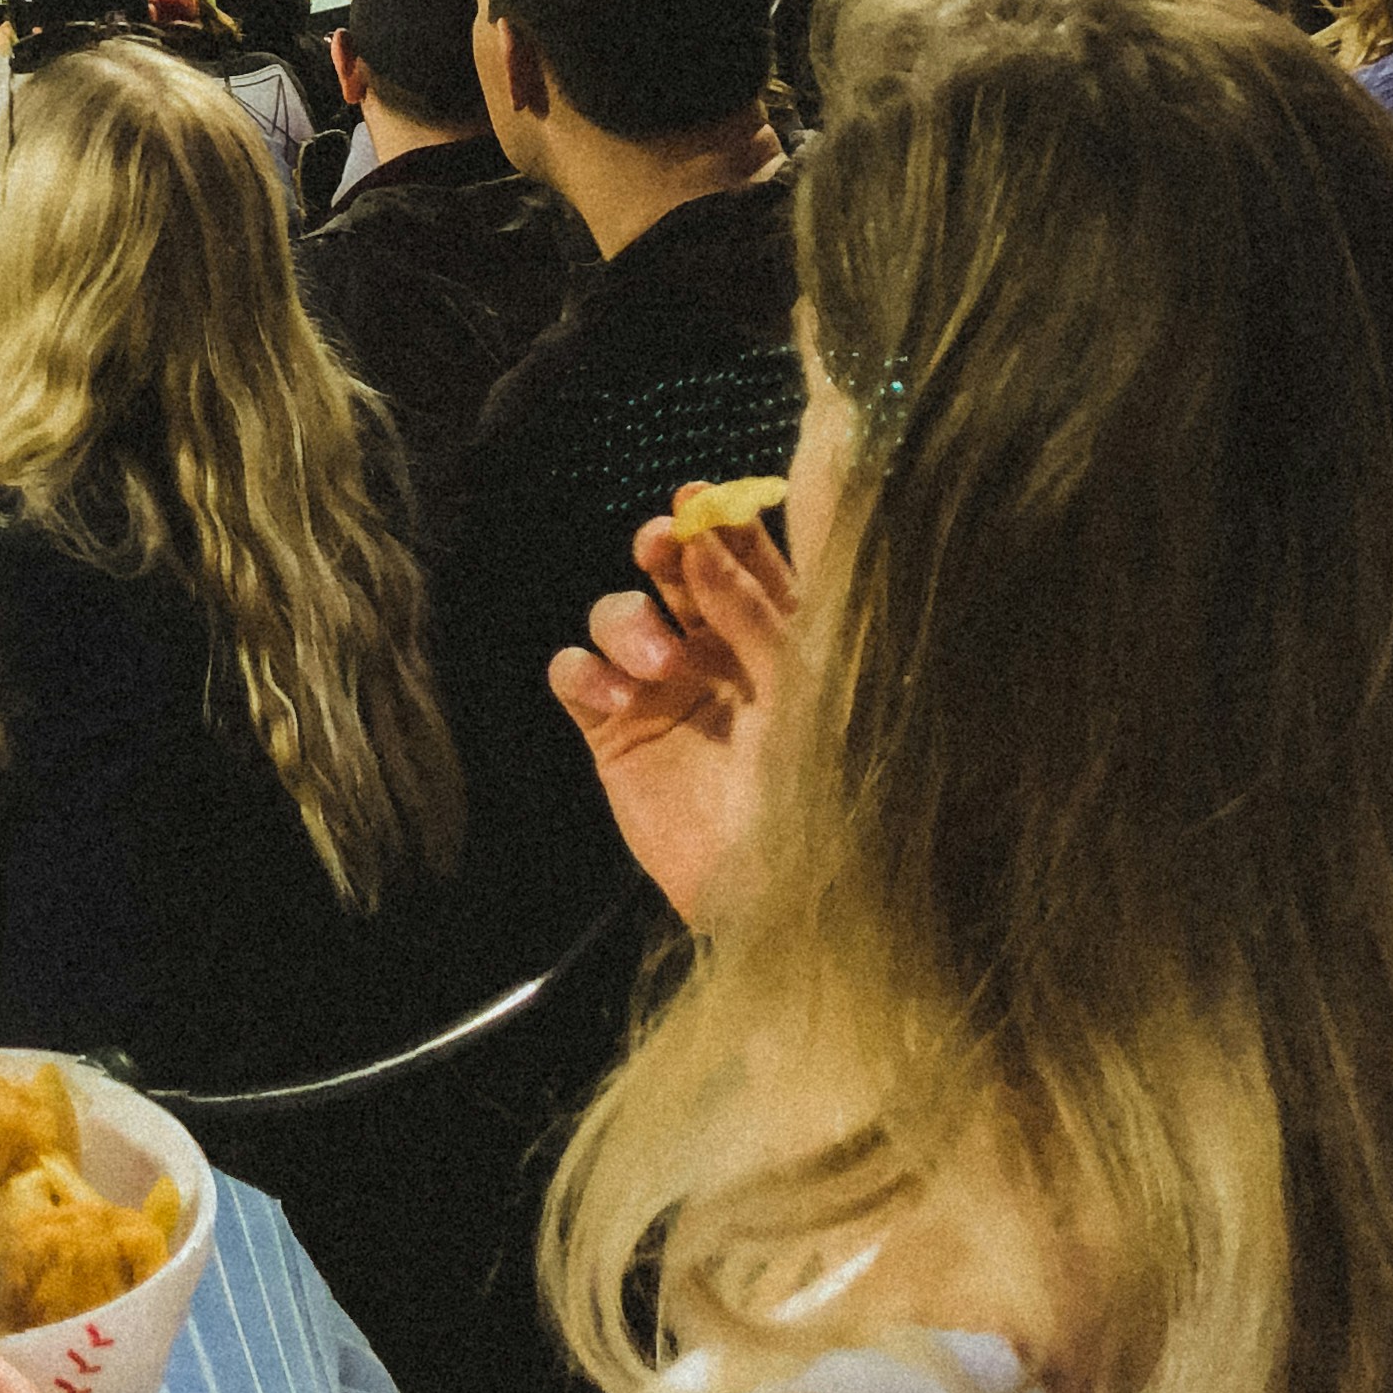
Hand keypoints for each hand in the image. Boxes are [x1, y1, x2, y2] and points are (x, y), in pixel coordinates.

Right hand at [558, 497, 799, 919]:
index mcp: (781, 638)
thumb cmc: (818, 789)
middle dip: (662, 548)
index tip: (702, 499)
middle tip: (661, 547)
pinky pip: (574, 671)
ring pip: (618, 611)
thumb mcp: (805, 686)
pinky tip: (614, 694)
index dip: (723, 521)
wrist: (778, 893)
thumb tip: (701, 535)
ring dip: (628, 619)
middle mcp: (719, 653)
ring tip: (657, 662)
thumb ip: (754, 608)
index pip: (747, 558)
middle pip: (675, 570)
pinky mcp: (614, 731)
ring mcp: (661, 690)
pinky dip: (585, 668)